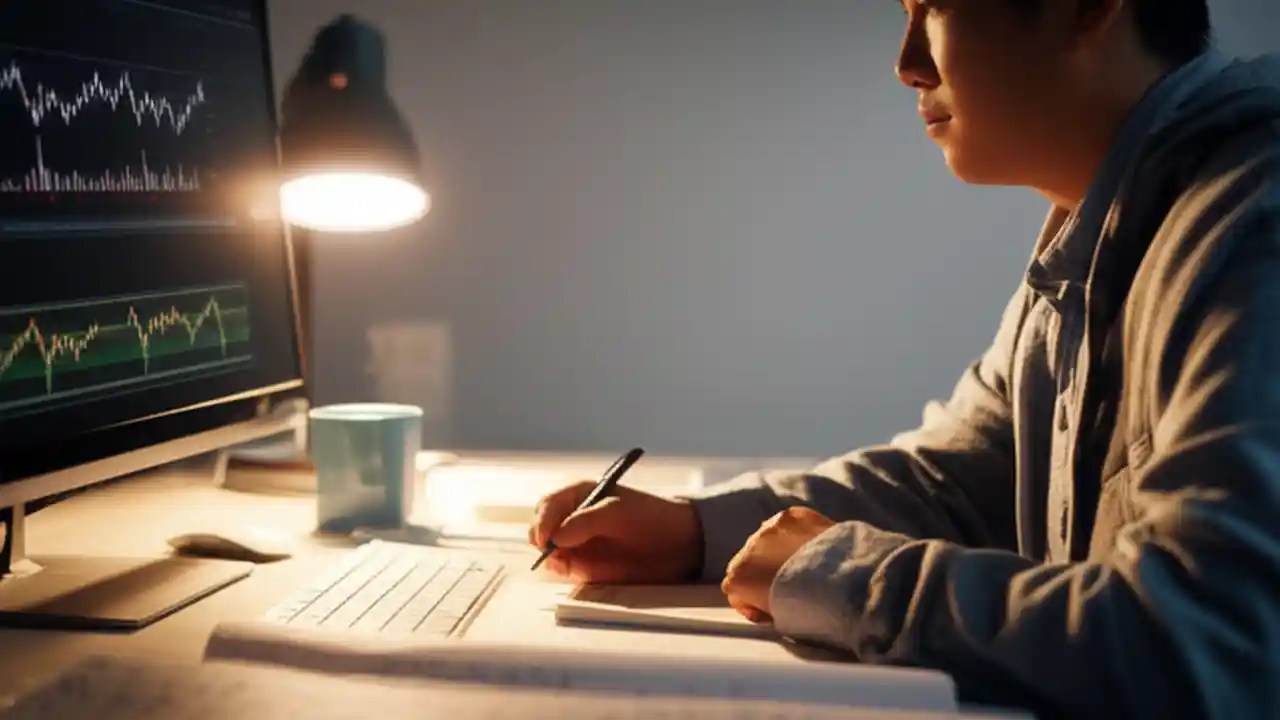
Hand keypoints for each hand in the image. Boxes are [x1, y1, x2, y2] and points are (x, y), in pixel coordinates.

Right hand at [529, 481, 703, 582]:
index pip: (548, 505)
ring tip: (562, 562)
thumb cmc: (650, 517)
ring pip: (549, 550)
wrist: (679, 544)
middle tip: (550, 552)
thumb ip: (585, 522)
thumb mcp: (618, 512)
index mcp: (579, 495)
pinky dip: (561, 569)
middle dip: (541, 539)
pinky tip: (568, 569)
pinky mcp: (586, 565)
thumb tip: (556, 538)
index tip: (545, 537)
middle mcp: (573, 517)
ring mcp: (578, 542)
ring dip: (550, 557)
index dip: (543, 520)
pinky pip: (564, 568)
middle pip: (541, 528)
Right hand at [721, 506, 835, 622]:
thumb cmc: (812, 608)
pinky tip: (812, 547)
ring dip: (776, 549)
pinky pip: (788, 525)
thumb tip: (765, 599)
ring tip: (803, 564)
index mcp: (739, 578)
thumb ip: (760, 606)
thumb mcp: (777, 618)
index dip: (750, 598)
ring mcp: (770, 527)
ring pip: (766, 538)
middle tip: (787, 585)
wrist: (844, 582)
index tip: (768, 606)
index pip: (734, 586)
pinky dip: (796, 534)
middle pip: (748, 559)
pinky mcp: (792, 514)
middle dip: (762, 570)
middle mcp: (748, 547)